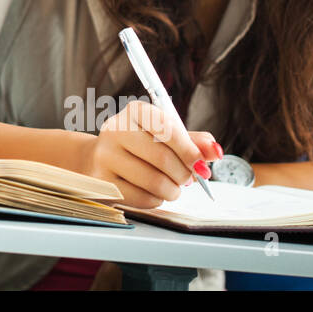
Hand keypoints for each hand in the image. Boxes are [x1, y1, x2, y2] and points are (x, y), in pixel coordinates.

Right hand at [77, 100, 221, 207]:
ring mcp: (104, 156)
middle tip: (188, 178)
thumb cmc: (138, 146)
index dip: (188, 149)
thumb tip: (215, 151)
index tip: (200, 164)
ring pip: (153, 181)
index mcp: (134, 112)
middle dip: (183, 174)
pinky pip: (142, 198)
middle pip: (162, 157)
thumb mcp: (164, 136)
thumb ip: (191, 142)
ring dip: (172, 190)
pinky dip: (156, 200)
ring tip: (172, 187)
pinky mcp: (102, 182)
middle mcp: (115, 130)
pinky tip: (154, 193)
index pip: (165, 126)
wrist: (97, 158)